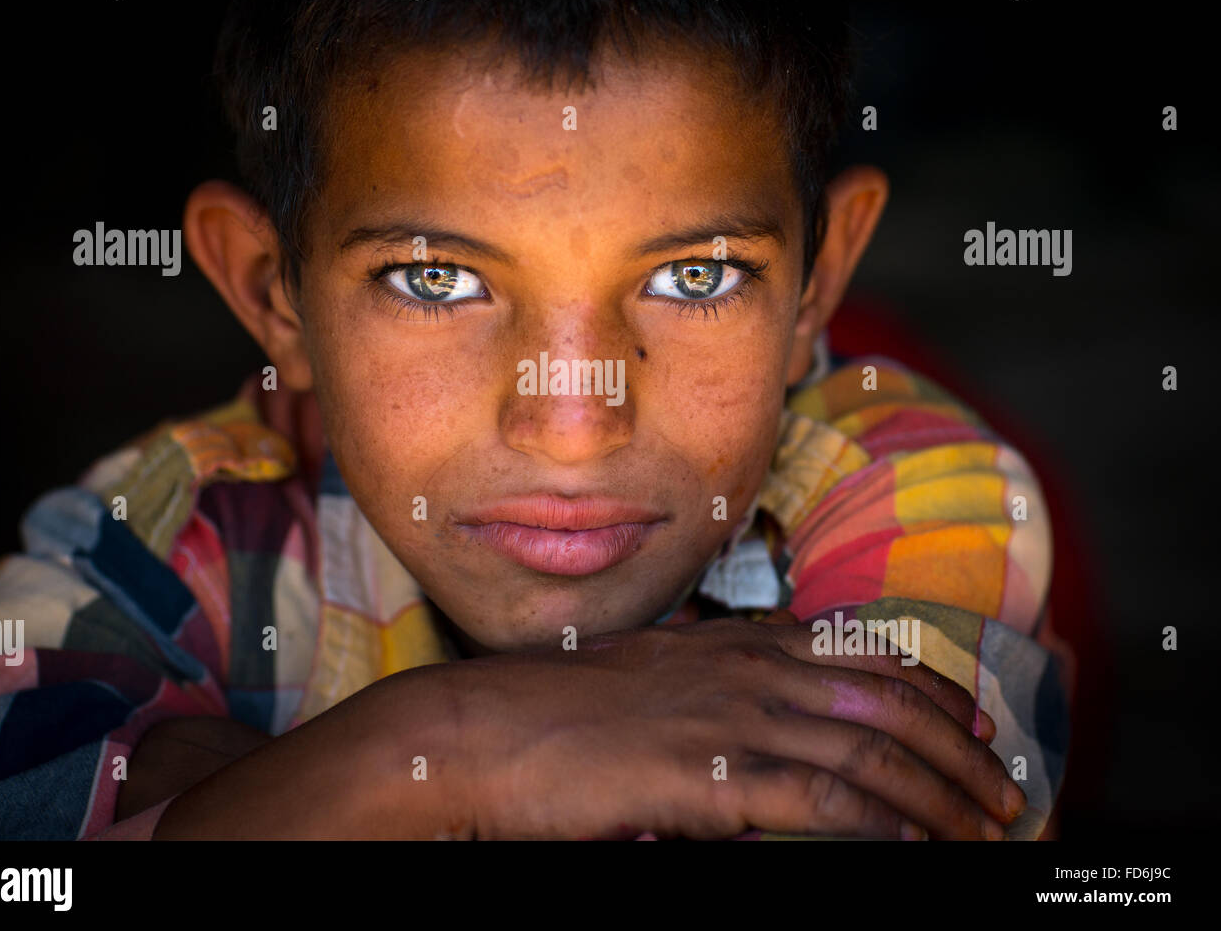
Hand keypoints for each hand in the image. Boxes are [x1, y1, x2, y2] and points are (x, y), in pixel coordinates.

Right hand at [398, 614, 1024, 838]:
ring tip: (983, 829)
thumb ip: (715, 691)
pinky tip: (913, 845)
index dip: (932, 687)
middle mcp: (750, 667)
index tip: (971, 725)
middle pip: (890, 700)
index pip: (865, 650)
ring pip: (872, 752)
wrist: (483, 731)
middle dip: (960, 748)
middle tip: (1004, 791)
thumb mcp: (652, 680)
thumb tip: (762, 729)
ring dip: (941, 796)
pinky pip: (824, 801)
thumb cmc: (558, 712)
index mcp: (736, 640)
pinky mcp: (711, 774)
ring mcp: (733, 715)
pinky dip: (883, 824)